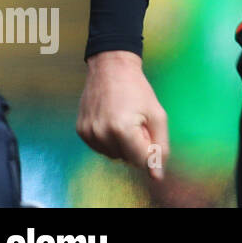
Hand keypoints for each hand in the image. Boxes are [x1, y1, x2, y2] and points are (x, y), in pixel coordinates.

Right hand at [76, 50, 169, 181]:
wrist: (111, 68)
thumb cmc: (137, 89)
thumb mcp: (157, 115)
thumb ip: (160, 145)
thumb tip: (157, 174)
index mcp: (122, 129)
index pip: (140, 160)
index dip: (149, 149)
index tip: (149, 131)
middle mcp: (101, 134)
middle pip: (127, 159)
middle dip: (137, 146)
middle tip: (138, 122)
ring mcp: (88, 134)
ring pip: (114, 155)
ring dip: (123, 144)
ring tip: (125, 119)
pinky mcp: (81, 131)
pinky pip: (101, 148)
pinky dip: (110, 140)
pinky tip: (113, 121)